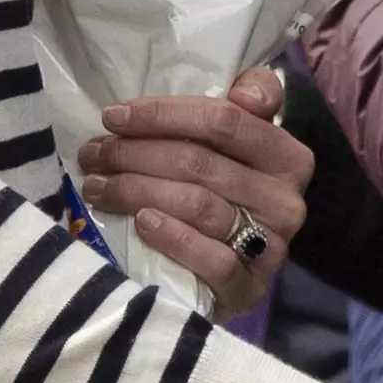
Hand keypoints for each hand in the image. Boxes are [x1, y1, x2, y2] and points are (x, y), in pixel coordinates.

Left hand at [76, 67, 306, 321]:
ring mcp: (272, 247)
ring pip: (198, 205)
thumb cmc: (221, 194)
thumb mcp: (235, 145)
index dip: (163, 115)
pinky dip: (172, 237)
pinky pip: (211, 258)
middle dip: (135, 154)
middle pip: (200, 163)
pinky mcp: (250, 288)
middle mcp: (286, 201)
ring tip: (97, 187)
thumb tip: (248, 94)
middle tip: (93, 155)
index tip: (113, 116)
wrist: (225, 275)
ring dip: (136, 192)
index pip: (223, 121)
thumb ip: (243, 105)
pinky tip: (140, 223)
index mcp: (288, 156)